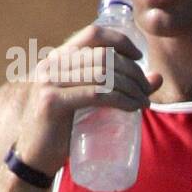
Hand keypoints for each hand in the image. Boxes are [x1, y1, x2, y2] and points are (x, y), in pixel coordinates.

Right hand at [14, 24, 161, 173]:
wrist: (34, 157)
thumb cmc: (66, 129)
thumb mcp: (91, 102)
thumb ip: (118, 87)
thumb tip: (157, 77)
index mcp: (58, 59)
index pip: (93, 34)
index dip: (121, 41)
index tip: (139, 57)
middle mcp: (51, 65)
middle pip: (104, 55)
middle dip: (133, 71)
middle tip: (146, 90)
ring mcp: (49, 83)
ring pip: (103, 74)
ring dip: (131, 87)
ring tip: (143, 102)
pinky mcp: (52, 103)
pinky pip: (96, 95)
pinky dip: (121, 99)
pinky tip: (133, 107)